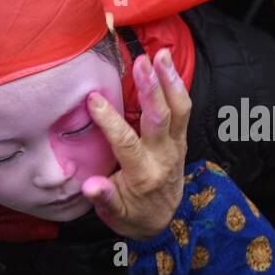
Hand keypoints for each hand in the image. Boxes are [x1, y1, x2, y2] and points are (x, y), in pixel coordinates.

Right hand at [81, 49, 190, 239]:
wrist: (162, 221)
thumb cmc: (131, 213)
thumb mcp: (115, 214)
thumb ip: (104, 198)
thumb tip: (90, 186)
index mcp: (143, 175)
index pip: (126, 143)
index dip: (110, 120)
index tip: (93, 99)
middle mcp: (164, 157)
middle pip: (160, 119)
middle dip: (151, 89)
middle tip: (142, 61)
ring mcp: (177, 146)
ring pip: (180, 110)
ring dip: (171, 80)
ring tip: (162, 53)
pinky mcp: (182, 139)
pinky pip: (184, 110)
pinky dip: (178, 86)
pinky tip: (168, 64)